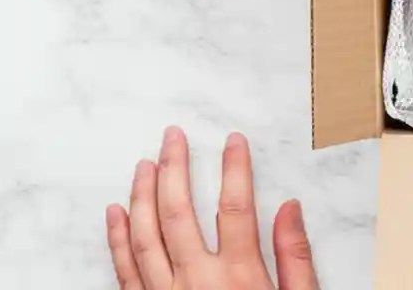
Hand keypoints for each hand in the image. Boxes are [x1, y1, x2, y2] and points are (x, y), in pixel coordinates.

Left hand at [105, 127, 319, 289]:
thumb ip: (295, 257)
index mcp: (240, 276)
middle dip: (174, 168)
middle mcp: (197, 281)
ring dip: (142, 194)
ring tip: (145, 163)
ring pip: (144, 234)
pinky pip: (124, 268)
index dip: (234, 168)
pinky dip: (117, 237)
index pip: (235, 206)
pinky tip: (117, 211)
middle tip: (173, 137)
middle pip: (178, 211)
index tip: (233, 141)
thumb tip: (290, 208)